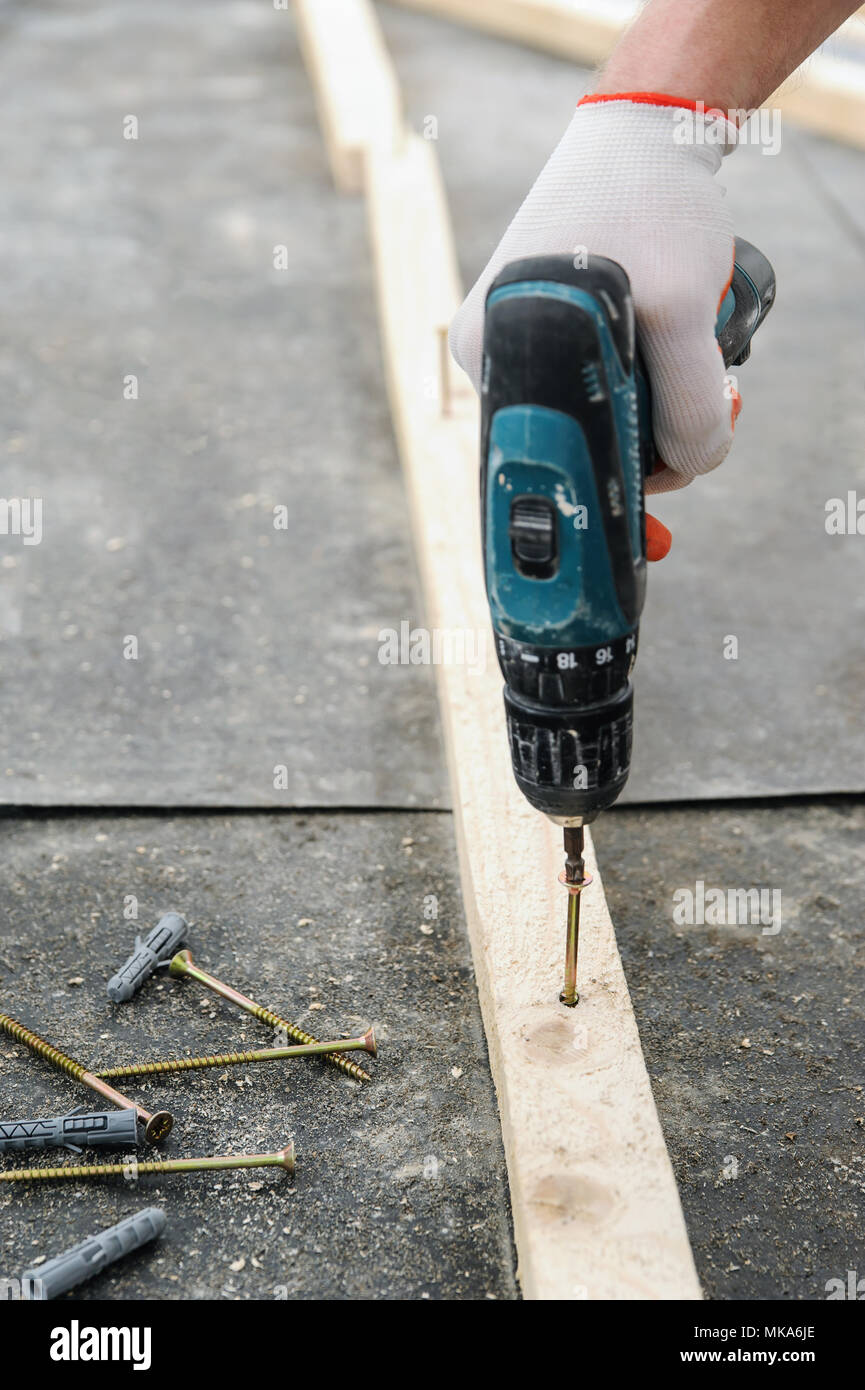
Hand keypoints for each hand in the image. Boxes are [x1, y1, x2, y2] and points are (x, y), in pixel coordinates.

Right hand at [450, 94, 740, 555]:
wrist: (644, 135)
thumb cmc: (648, 204)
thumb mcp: (683, 310)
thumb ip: (689, 405)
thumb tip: (689, 470)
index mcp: (494, 360)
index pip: (544, 468)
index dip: (604, 493)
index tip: (657, 506)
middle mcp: (496, 362)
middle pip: (574, 451)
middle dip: (648, 447)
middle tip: (705, 416)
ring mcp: (524, 351)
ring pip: (597, 424)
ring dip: (657, 412)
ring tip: (698, 359)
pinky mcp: (554, 340)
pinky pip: (600, 392)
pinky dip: (647, 386)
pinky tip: (675, 348)